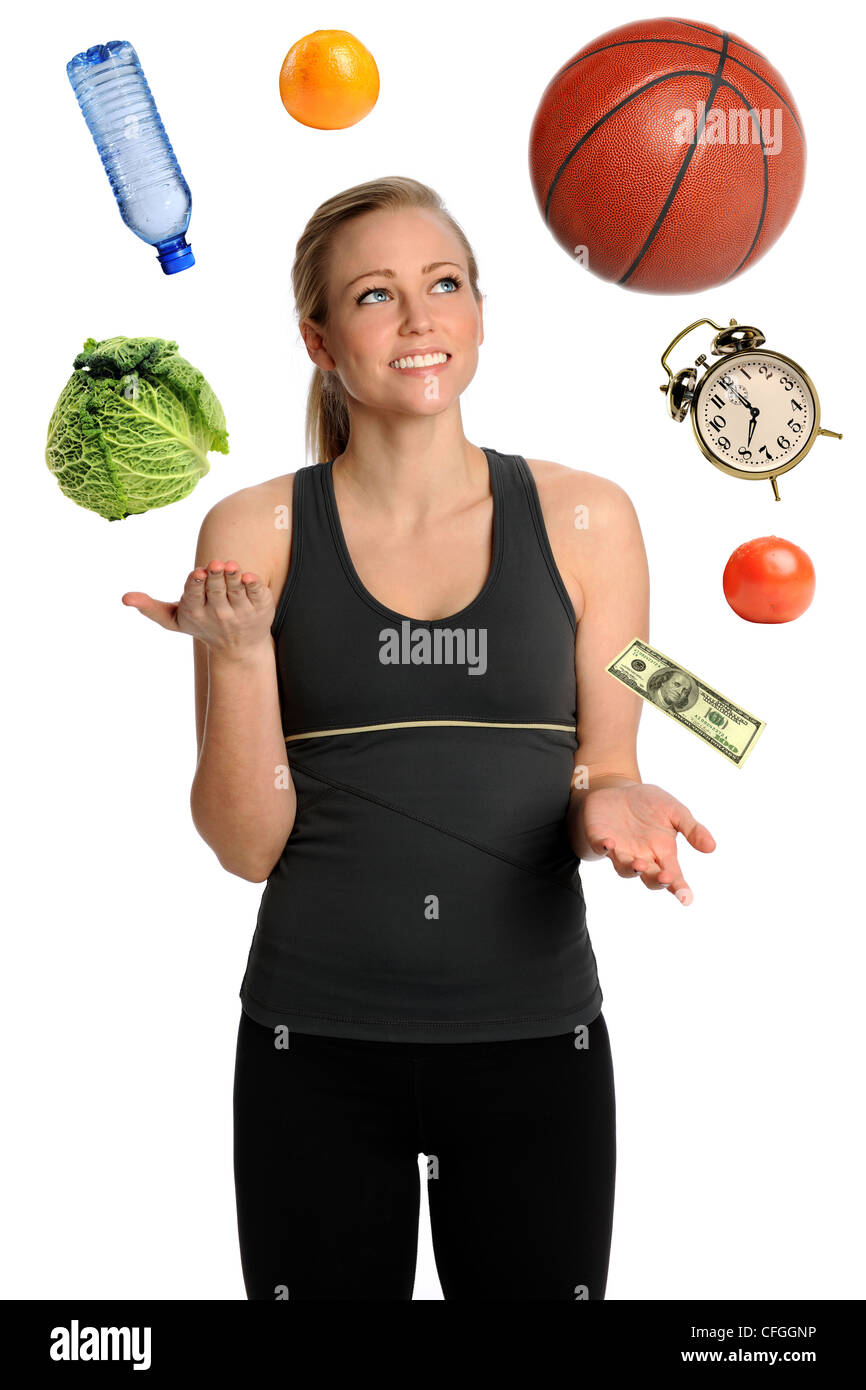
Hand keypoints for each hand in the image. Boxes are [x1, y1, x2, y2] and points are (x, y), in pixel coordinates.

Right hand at [122, 559, 274, 655]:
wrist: (238, 648)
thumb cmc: (201, 625)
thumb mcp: (175, 620)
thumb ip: (151, 608)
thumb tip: (124, 598)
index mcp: (196, 613)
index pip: (195, 597)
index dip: (196, 585)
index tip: (196, 573)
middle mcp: (219, 614)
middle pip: (215, 591)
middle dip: (214, 577)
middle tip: (214, 564)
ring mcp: (241, 612)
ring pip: (236, 592)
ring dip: (233, 578)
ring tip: (230, 565)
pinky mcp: (261, 608)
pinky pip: (257, 595)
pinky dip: (253, 586)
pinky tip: (248, 576)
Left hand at [581, 782, 715, 904]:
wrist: (617, 791)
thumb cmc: (649, 805)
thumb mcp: (674, 812)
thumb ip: (692, 829)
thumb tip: (712, 847)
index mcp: (662, 853)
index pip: (674, 876)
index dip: (679, 889)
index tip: (686, 899)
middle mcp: (642, 857)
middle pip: (649, 878)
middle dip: (656, 881)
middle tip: (664, 878)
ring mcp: (620, 851)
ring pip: (625, 869)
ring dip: (632, 868)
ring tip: (639, 864)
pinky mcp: (600, 839)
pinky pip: (600, 847)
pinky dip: (603, 847)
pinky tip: (609, 843)